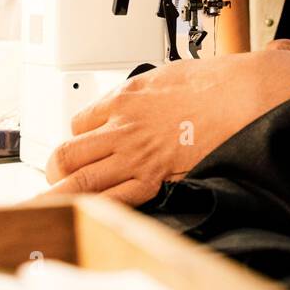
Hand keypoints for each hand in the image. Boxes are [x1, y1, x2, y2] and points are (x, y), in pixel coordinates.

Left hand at [43, 52, 267, 205]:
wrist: (239, 95)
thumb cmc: (214, 83)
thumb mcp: (167, 75)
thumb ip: (147, 91)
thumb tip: (145, 98)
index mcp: (124, 98)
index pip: (80, 123)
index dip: (79, 138)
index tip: (84, 146)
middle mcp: (122, 127)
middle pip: (66, 154)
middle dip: (56, 170)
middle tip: (58, 179)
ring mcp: (135, 155)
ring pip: (79, 180)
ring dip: (60, 195)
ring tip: (51, 206)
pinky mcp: (154, 176)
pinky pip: (113, 199)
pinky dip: (97, 208)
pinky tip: (89, 214)